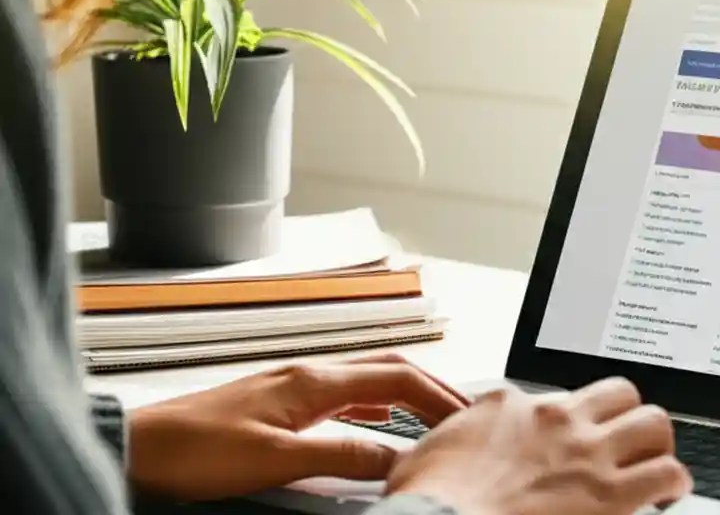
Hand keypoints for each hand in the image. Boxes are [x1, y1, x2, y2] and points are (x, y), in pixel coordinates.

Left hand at [128, 353, 467, 500]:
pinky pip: (345, 393)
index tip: (468, 418)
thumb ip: (341, 457)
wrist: (139, 447)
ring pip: (368, 379)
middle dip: (433, 388)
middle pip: (389, 370)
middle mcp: (309, 374)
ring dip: (407, 394)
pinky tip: (378, 420)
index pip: (398, 377)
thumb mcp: (276, 461)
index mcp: (315, 381)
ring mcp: (294, 385)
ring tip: (433, 417)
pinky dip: (376, 403)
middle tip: (464, 413)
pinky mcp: (279, 401)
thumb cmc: (195, 450)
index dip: (440, 397)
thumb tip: (395, 459)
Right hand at [385, 377, 691, 514]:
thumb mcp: (426, 454)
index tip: (566, 439)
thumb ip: (451, 439)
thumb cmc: (428, 503)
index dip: (567, 419)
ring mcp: (589, 454)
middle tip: (624, 440)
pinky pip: (667, 474)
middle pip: (619, 394)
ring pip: (653, 424)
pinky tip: (667, 494)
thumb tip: (445, 446)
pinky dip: (673, 483)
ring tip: (654, 463)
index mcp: (512, 406)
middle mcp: (558, 420)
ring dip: (656, 444)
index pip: (555, 396)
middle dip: (626, 416)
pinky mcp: (613, 495)